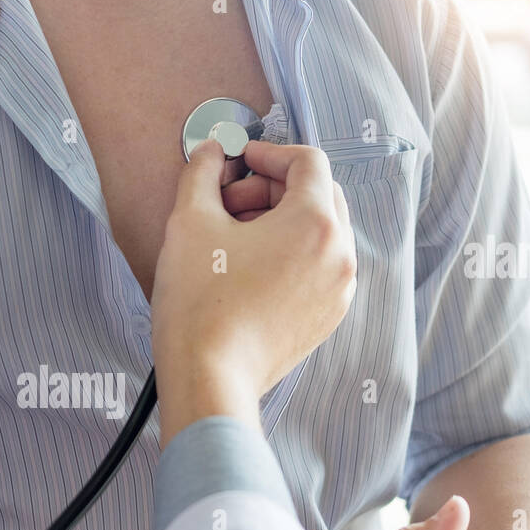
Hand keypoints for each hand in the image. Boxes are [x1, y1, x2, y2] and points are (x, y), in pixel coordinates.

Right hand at [151, 140, 356, 443]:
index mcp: (315, 223)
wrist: (209, 378)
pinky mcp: (326, 318)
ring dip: (281, 222)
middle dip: (273, 189)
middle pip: (319, 195)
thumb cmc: (200, 303)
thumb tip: (211, 151)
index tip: (238, 162)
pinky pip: (318, 269)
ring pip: (320, 233)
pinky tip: (248, 271)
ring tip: (235, 240)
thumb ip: (202, 172)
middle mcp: (340, 254)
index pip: (308, 161)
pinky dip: (290, 257)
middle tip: (229, 202)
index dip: (269, 153)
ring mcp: (338, 290)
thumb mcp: (189, 222)